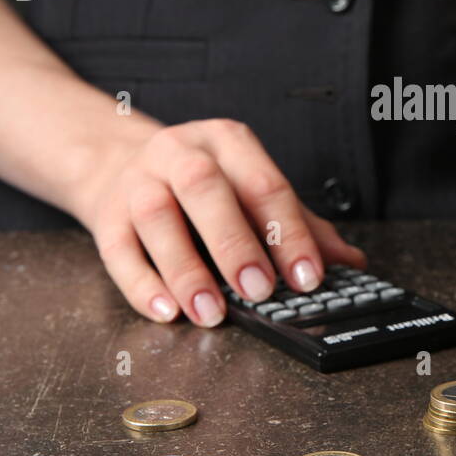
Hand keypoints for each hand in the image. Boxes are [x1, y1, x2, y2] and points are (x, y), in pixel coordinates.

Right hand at [74, 119, 365, 325]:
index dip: (289, 232)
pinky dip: (143, 285)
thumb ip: (298, 224)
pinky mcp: (105, 215)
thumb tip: (350, 262)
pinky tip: (167, 311)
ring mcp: (138, 182)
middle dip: (235, 242)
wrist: (116, 160)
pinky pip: (118, 250)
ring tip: (211, 312)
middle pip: (205, 189)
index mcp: (228, 142)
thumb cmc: (200, 185)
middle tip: (259, 290)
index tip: (308, 276)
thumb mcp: (249, 188)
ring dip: (186, 270)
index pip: (265, 184)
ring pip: (157, 219)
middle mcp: (180, 153)